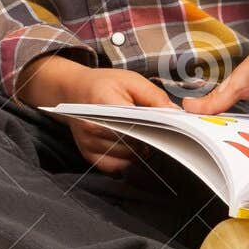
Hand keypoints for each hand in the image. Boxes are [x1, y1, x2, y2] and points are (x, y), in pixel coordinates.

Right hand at [14, 54, 176, 173]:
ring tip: (145, 135)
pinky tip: (132, 146)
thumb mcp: (132, 80)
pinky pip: (117, 167)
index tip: (170, 126)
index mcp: (102, 103)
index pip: (135, 124)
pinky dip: (128, 160)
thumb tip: (175, 113)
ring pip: (128, 158)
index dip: (155, 127)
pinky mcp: (89, 156)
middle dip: (151, 138)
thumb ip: (154, 97)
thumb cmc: (104, 84)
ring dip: (141, 150)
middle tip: (162, 131)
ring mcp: (89, 144)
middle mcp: (92, 126)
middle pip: (133, 143)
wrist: (73, 92)